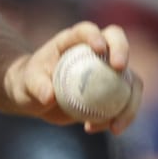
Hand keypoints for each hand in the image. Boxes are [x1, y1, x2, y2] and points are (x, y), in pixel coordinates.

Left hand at [5, 21, 143, 133]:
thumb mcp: (27, 84)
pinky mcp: (115, 91)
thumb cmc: (29, 82)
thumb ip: (37, 86)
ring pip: (131, 79)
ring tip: (113, 126)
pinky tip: (91, 128)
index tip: (99, 49)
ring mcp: (108, 70)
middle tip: (119, 68)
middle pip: (117, 40)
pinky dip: (119, 118)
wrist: (37, 97)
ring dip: (130, 100)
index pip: (86, 30)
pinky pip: (126, 103)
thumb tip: (49, 96)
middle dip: (122, 49)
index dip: (95, 35)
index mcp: (71, 41)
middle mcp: (94, 51)